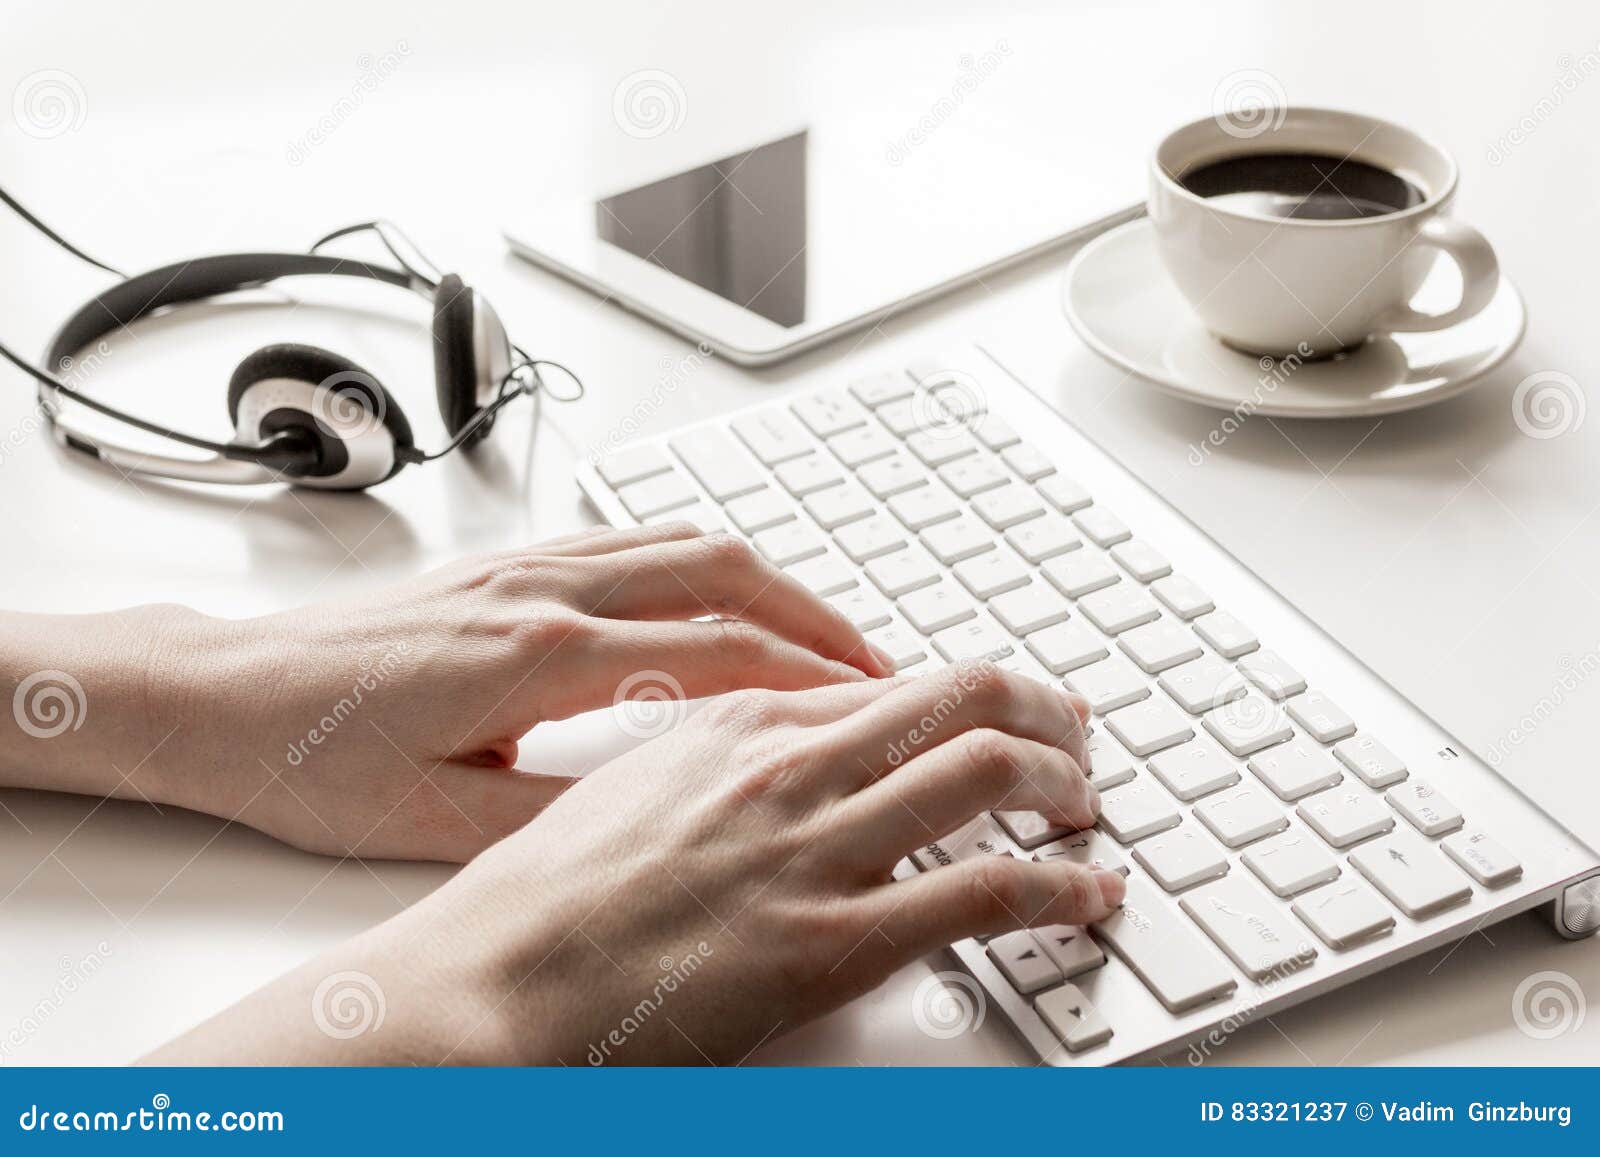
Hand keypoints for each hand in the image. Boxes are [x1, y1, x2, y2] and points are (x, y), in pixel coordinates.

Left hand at [1, 523, 892, 861]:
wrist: (220, 695)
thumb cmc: (308, 762)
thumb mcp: (439, 822)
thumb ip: (560, 818)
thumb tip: (658, 817)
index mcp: (538, 656)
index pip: (714, 648)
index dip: (806, 673)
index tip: (867, 698)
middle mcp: (542, 591)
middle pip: (720, 567)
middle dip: (814, 610)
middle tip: (874, 659)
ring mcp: (523, 565)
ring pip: (681, 538)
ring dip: (765, 576)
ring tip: (818, 626)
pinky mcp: (504, 564)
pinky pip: (631, 536)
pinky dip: (702, 559)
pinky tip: (719, 591)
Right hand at [148, 662, 1117, 1064]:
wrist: (488, 983)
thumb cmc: (540, 901)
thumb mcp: (628, 793)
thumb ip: (719, 766)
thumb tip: (785, 760)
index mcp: (736, 723)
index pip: (890, 680)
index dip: (967, 690)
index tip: (1000, 707)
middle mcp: (788, 764)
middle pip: (960, 694)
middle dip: (1041, 707)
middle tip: (1076, 732)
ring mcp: (813, 848)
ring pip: (989, 768)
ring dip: (1063, 779)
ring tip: (1089, 803)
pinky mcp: (830, 941)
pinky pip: (983, 892)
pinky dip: (1058, 888)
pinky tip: (1088, 897)